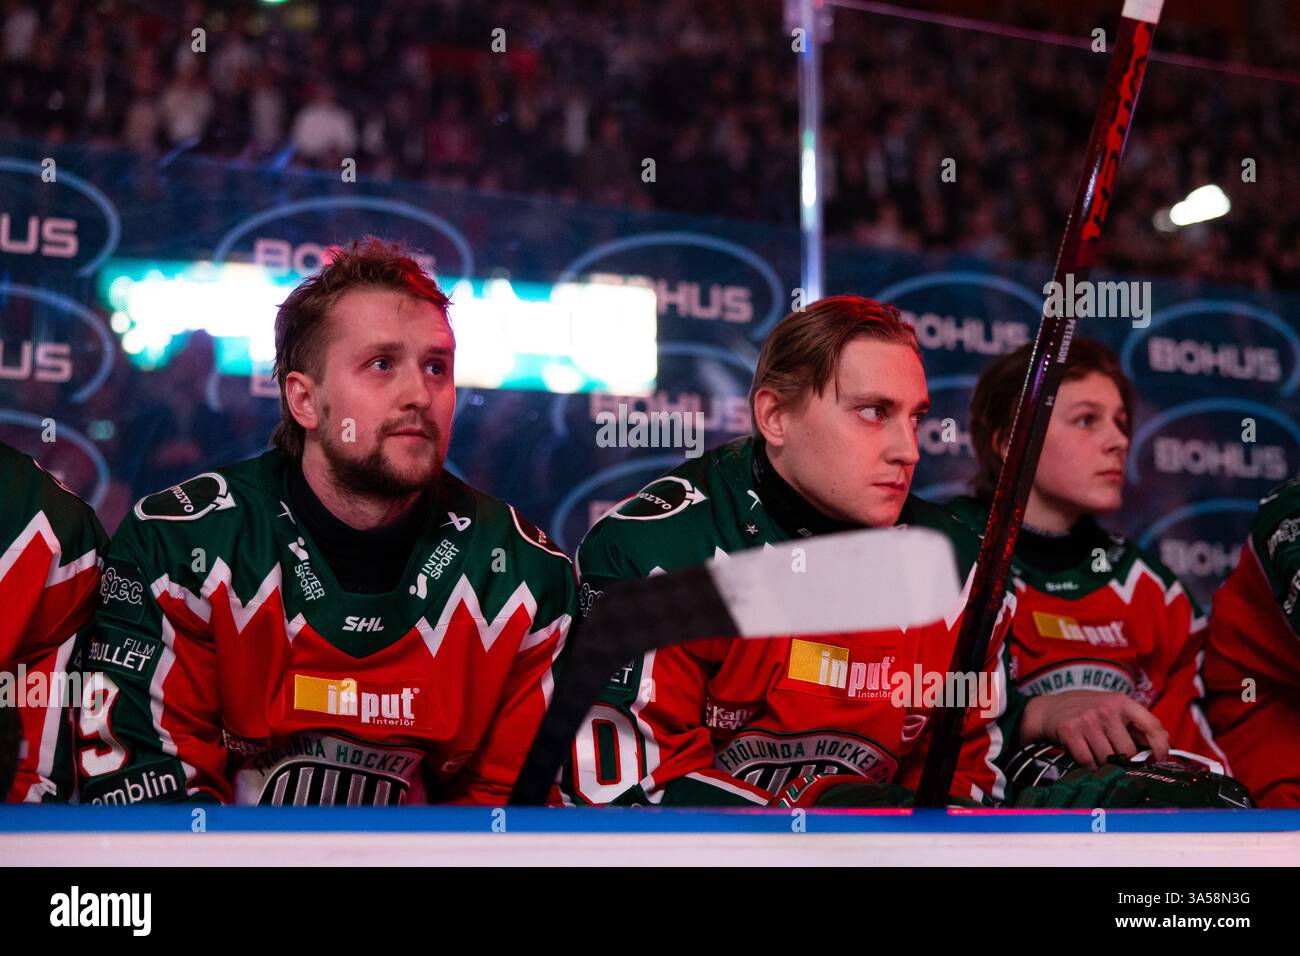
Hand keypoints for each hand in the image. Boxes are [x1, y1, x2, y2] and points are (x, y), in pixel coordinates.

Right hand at [1020, 691, 1168, 768]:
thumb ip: (1136, 724)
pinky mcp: (1070, 733)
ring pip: (1109, 759)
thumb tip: (1162, 745)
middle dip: (1124, 759)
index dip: (1161, 747)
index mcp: (1121, 702)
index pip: (1152, 726)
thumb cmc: (1086, 712)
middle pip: (1129, 751)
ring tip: (1096, 752)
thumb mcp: (1112, 709)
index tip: (1159, 759)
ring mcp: (1087, 721)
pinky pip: (1089, 762)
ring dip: (1104, 763)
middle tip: (1115, 755)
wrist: (1048, 709)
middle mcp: (1106, 710)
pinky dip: (1088, 765)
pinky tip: (1084, 755)